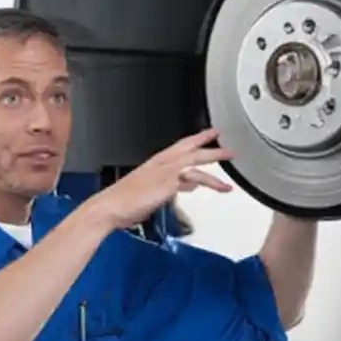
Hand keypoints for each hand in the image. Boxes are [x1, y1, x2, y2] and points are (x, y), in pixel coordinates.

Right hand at [85, 128, 233, 230]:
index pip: (180, 146)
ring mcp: (165, 171)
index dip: (196, 138)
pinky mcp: (169, 182)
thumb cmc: (123, 202)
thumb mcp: (152, 192)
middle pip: (190, 148)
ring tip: (231, 158)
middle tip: (227, 141)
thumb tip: (190, 186)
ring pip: (196, 159)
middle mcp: (161, 163)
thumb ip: (173, 186)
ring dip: (215, 157)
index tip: (209, 133)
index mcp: (155, 163)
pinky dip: (210, 180)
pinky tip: (221, 187)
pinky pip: (195, 177)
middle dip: (209, 143)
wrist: (110, 207)